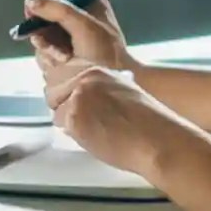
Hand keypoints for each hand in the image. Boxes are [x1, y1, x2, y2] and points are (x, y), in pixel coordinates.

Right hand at [21, 0, 138, 71]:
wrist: (114, 83)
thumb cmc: (104, 52)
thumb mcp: (83, 26)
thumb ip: (57, 10)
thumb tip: (30, 1)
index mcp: (88, 3)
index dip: (41, 2)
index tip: (30, 15)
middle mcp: (78, 17)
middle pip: (45, 16)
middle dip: (44, 32)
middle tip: (46, 43)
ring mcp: (70, 37)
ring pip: (43, 36)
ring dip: (47, 48)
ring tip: (63, 58)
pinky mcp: (65, 54)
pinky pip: (46, 51)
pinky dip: (49, 57)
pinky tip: (61, 64)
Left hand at [42, 57, 197, 177]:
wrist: (156, 139)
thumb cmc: (148, 121)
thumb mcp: (124, 91)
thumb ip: (102, 91)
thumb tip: (88, 103)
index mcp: (97, 71)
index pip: (64, 78)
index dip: (68, 95)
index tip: (78, 107)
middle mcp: (84, 80)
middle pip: (54, 93)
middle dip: (63, 108)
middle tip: (83, 124)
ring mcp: (77, 98)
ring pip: (57, 113)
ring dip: (70, 125)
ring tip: (94, 133)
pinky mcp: (74, 119)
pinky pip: (63, 129)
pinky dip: (75, 136)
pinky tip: (95, 139)